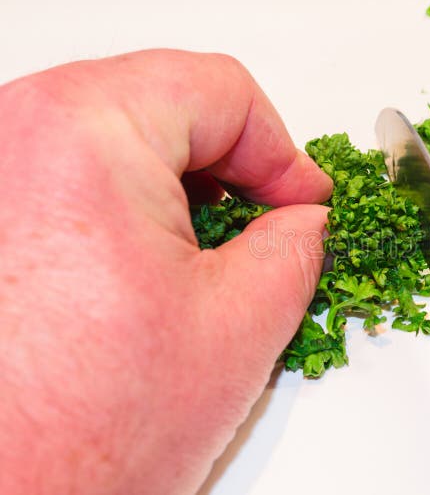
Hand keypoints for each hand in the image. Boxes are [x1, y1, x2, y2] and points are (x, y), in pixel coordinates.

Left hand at [0, 50, 331, 493]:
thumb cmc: (76, 438)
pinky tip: (147, 272)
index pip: (220, 90)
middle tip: (265, 227)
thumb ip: (295, 248)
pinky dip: (126, 207)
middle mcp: (16, 134)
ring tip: (205, 261)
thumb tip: (301, 222)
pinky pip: (73, 175)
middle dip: (230, 167)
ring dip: (178, 189)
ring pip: (118, 138)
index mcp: (84, 132)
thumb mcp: (237, 327)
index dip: (281, 151)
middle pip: (164, 104)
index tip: (301, 204)